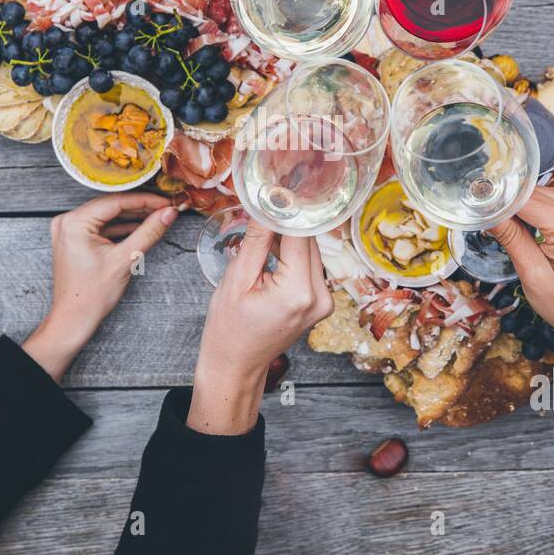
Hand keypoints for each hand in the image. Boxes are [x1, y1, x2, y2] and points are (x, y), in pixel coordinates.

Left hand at [22, 193, 177, 380]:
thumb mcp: (124, 260)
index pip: (116, 201)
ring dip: (132, 217)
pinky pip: (101, 227)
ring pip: (107, 216)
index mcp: (74, 222)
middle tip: (165, 209)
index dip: (145, 200)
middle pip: (111, 206)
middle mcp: (67, 221)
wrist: (73, 320)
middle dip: (140, 207)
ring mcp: (69, 230)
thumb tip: (167, 214)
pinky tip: (140, 227)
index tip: (165, 202)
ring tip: (157, 217)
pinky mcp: (74, 239)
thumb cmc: (90, 296)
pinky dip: (120, 228)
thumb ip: (148, 233)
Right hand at [188, 224, 333, 433]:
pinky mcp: (321, 303)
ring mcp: (324, 302)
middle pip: (310, 241)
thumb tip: (267, 206)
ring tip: (261, 236)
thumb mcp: (236, 280)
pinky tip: (272, 254)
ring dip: (289, 240)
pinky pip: (310, 267)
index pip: (301, 234)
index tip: (276, 188)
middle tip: (263, 206)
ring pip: (312, 252)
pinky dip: (293, 256)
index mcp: (298, 291)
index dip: (288, 209)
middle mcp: (320, 296)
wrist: (236, 366)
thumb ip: (256, 241)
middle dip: (287, 223)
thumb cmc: (229, 330)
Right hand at [488, 186, 553, 357]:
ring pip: (548, 194)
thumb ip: (512, 239)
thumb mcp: (534, 277)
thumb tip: (488, 212)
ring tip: (511, 229)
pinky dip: (543, 211)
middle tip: (490, 221)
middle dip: (512, 205)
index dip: (500, 201)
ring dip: (527, 207)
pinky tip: (533, 227)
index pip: (527, 199)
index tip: (477, 206)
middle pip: (538, 193)